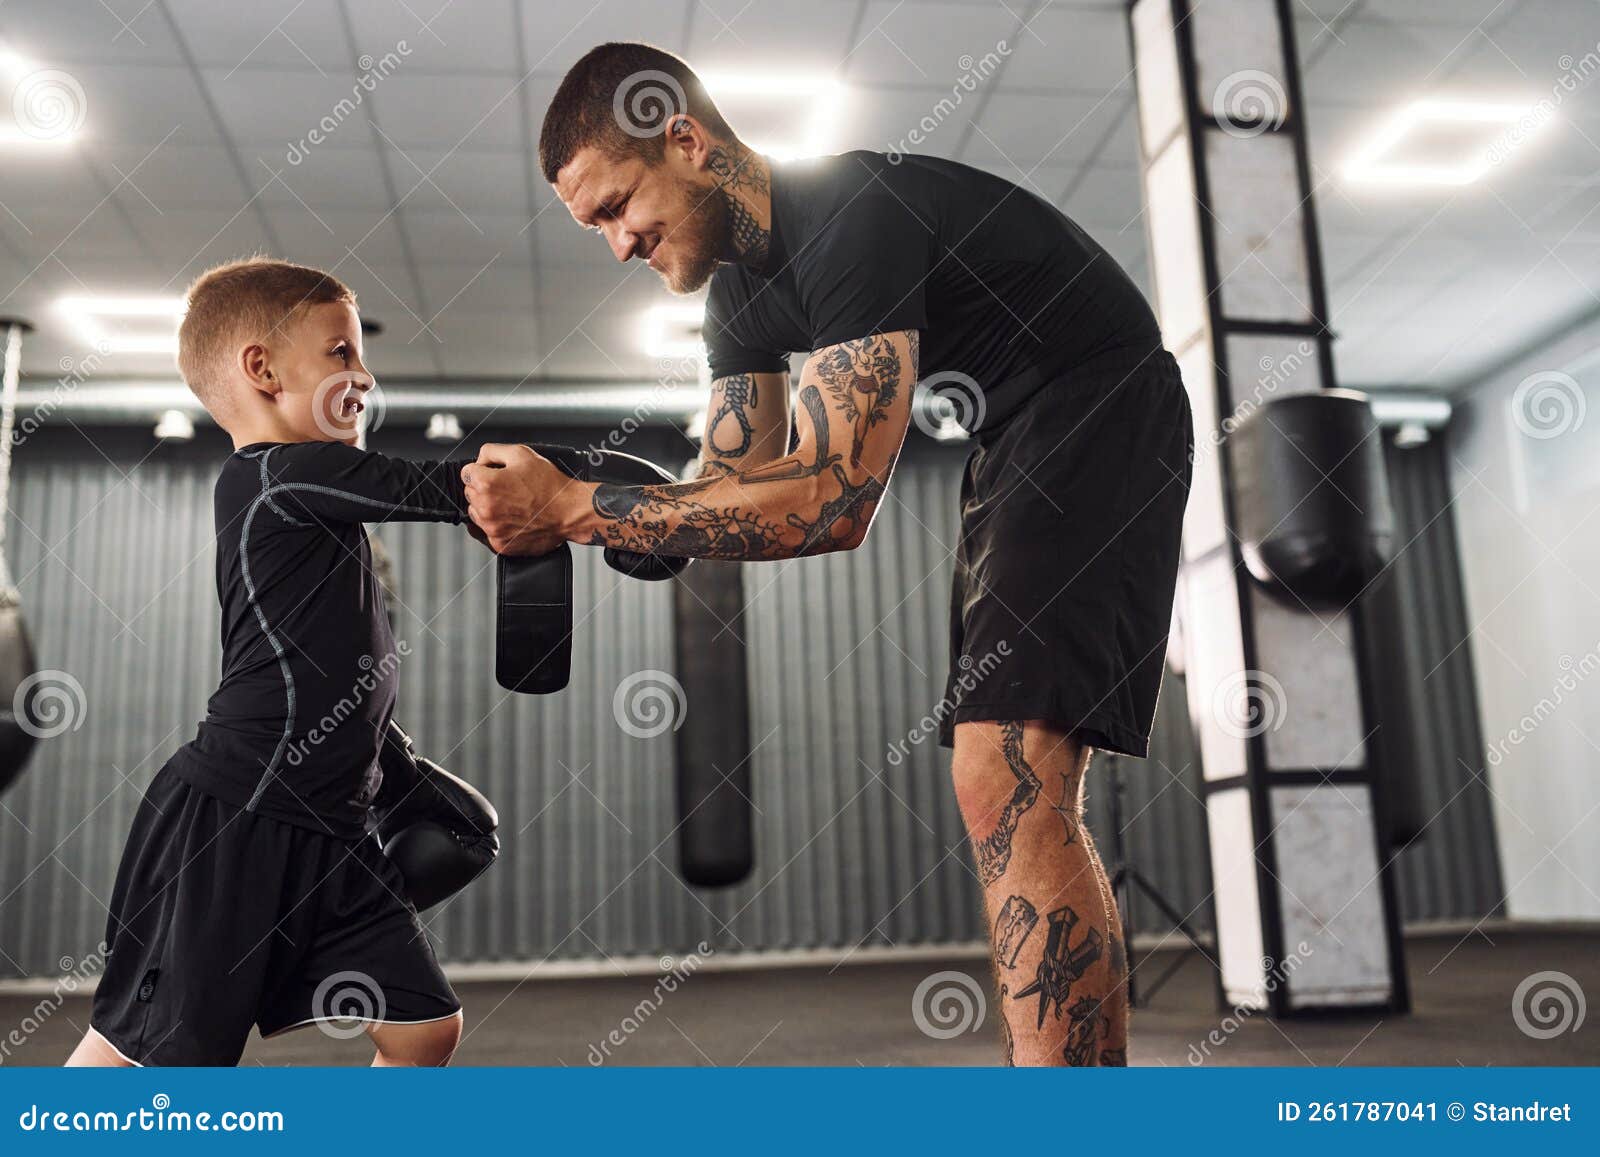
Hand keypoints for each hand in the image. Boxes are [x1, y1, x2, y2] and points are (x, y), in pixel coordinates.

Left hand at [462, 443, 584, 555]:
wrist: (569, 512)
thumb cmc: (550, 485)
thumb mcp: (522, 453)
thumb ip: (492, 451)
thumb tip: (479, 459)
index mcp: (487, 484)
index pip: (467, 472)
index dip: (483, 470)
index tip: (495, 474)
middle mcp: (485, 508)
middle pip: (469, 493)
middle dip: (484, 489)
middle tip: (508, 489)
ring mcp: (492, 529)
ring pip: (476, 514)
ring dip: (488, 508)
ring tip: (512, 504)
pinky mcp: (500, 544)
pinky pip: (487, 533)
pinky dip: (497, 526)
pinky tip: (514, 519)